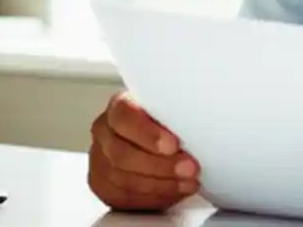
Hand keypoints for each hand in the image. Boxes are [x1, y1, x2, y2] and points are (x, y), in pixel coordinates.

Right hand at [88, 92, 200, 210]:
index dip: (148, 133)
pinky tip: (173, 192)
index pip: (124, 115)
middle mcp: (104, 131)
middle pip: (122, 153)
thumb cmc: (165, 123)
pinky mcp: (102, 184)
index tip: (173, 145)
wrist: (154, 141)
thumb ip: (177, 113)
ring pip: (123, 178)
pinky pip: (124, 197)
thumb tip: (203, 118)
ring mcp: (99, 158)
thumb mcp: (172, 109)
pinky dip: (153, 197)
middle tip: (190, 168)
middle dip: (161, 165)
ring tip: (188, 182)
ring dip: (161, 184)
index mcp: (119, 106)